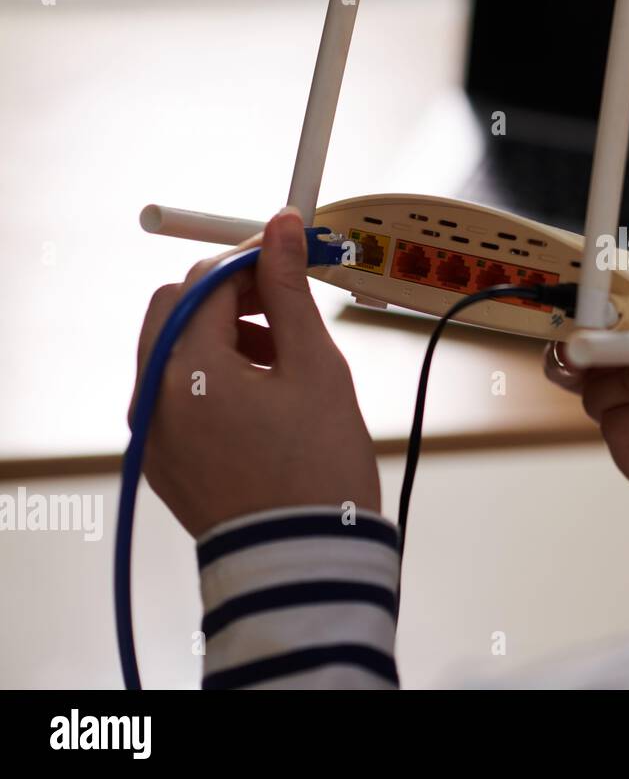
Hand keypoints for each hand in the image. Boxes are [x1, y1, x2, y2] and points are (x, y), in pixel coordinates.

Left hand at [129, 207, 378, 536]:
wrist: (303, 560)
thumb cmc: (319, 470)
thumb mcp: (316, 367)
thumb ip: (290, 291)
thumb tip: (282, 227)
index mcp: (188, 372)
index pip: (209, 280)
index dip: (254, 257)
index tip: (292, 253)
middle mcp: (153, 398)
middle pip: (178, 307)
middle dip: (231, 293)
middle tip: (285, 302)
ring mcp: (150, 432)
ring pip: (174, 347)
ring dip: (222, 332)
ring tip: (282, 357)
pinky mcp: (159, 457)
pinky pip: (173, 392)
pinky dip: (211, 375)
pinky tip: (261, 395)